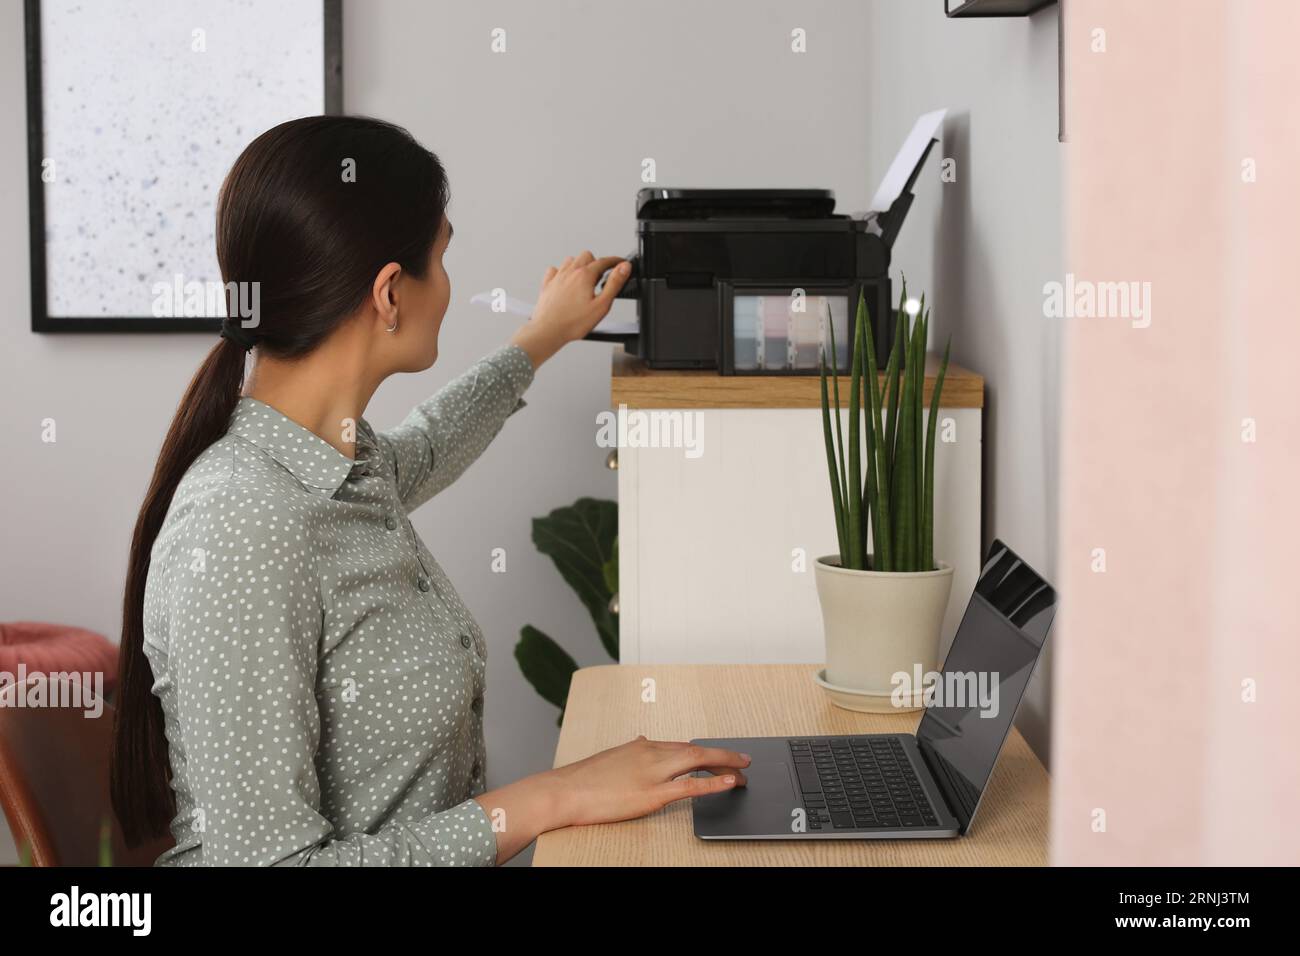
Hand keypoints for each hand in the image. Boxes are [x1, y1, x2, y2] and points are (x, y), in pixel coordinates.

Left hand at [510, 251, 630, 367]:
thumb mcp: (602, 305)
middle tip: (601, 277)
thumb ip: (615, 283)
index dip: (615, 261)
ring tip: (585, 279)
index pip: (604, 261)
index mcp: (584, 276)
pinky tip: (566, 281)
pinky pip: (555, 270)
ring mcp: (557, 277)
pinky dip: (562, 272)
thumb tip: (624, 267)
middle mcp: (570, 272)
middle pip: (586, 256)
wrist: (548, 331)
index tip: (620, 263)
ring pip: (570, 260)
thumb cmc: (572, 322)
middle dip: (596, 263)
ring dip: (580, 265)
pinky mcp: (548, 285)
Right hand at [545, 736, 751, 827]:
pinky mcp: (652, 794)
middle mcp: (650, 753)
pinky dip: (714, 783)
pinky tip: (730, 782)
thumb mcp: (611, 757)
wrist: (564, 791)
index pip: (681, 745)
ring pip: (698, 761)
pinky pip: (691, 787)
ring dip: (725, 765)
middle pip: (696, 750)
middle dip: (723, 755)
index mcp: (641, 746)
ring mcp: (652, 773)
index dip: (704, 753)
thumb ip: (631, 751)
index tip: (718, 757)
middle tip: (743, 760)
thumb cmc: (583, 779)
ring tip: (744, 771)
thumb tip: (642, 742)